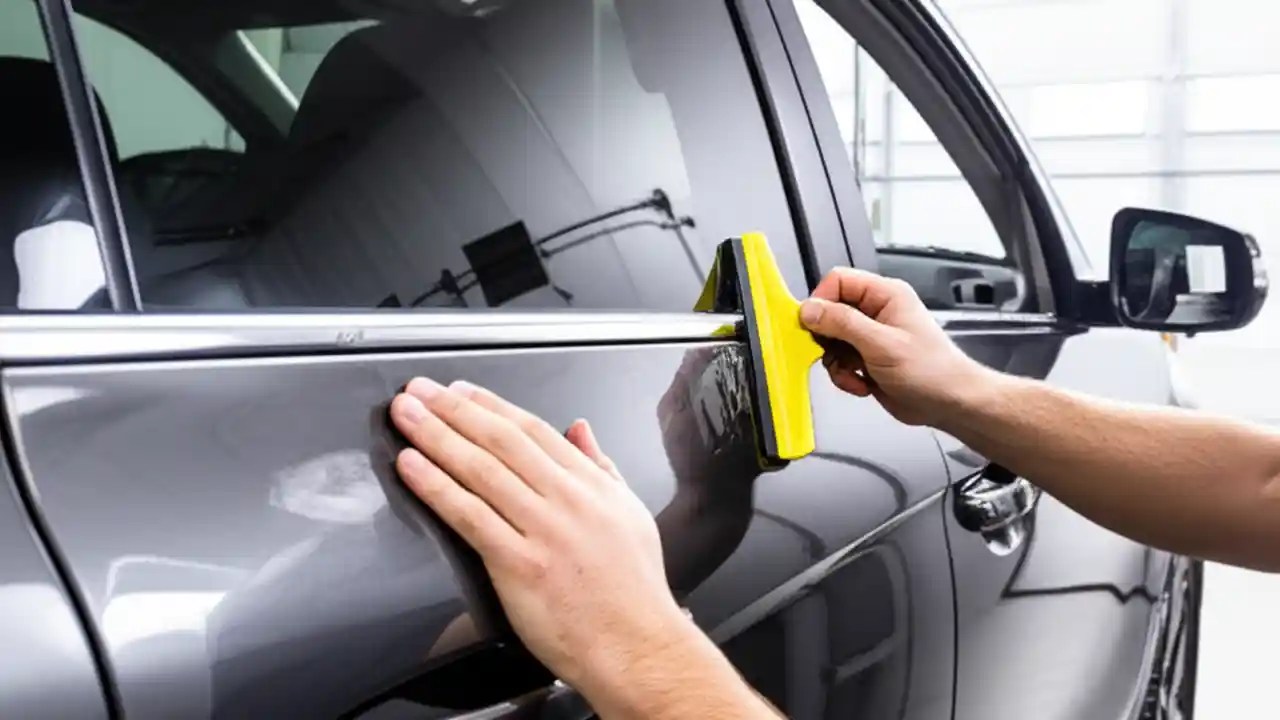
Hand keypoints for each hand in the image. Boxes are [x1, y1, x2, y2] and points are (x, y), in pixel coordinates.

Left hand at [389, 379, 697, 701]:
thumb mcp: (630, 513)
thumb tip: (581, 429)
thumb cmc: (634, 591)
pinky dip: (437, 486)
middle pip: (500, 440)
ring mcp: (542, 530)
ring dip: (436, 436)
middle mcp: (565, 499)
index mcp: (590, 484)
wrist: (638, 647)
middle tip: (420, 390)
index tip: (460, 390)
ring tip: (405, 414)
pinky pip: (471, 516)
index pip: (532, 430)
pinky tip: (412, 466)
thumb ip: (602, 467)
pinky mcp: (520, 565)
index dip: (490, 406)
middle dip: (454, 409)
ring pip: (481, 469)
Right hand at [799, 267, 987, 426]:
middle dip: (827, 338)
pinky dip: (844, 376)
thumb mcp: (881, 344)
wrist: (949, 403)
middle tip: (835, 354)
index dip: (821, 301)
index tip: (812, 325)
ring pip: (830, 339)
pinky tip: (862, 383)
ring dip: (835, 362)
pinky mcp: (867, 358)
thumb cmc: (932, 371)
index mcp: (885, 295)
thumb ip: (843, 323)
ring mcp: (870, 335)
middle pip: (830, 312)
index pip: (838, 281)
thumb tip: (810, 310)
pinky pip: (839, 361)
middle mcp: (876, 311)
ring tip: (853, 373)